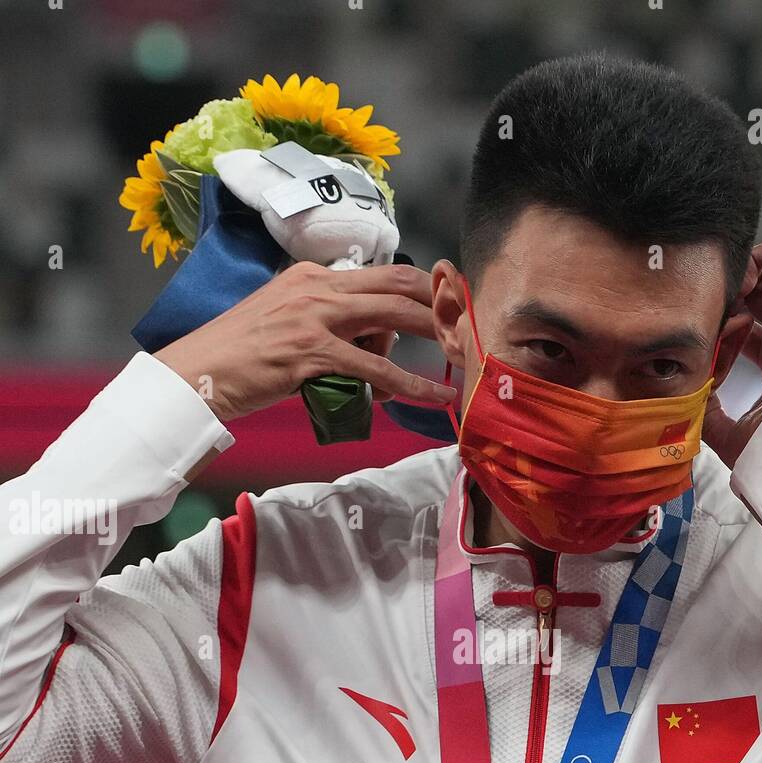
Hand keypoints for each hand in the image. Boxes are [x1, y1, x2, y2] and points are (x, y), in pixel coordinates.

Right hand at [153, 261, 456, 422]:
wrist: (196, 373)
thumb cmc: (240, 356)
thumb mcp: (287, 322)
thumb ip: (329, 324)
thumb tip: (372, 347)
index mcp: (313, 275)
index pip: (383, 273)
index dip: (424, 286)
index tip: (451, 303)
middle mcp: (317, 287)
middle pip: (398, 287)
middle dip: (441, 303)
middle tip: (470, 323)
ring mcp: (314, 318)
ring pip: (393, 320)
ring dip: (435, 337)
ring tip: (463, 355)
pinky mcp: (311, 354)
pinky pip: (376, 370)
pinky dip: (412, 384)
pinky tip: (436, 394)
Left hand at [703, 237, 761, 466]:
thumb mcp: (728, 431)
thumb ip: (709, 413)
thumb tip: (688, 399)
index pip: (751, 331)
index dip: (723, 324)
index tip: (700, 333)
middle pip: (760, 296)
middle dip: (730, 293)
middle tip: (707, 308)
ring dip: (740, 271)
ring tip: (721, 292)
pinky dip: (756, 255)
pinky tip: (736, 282)